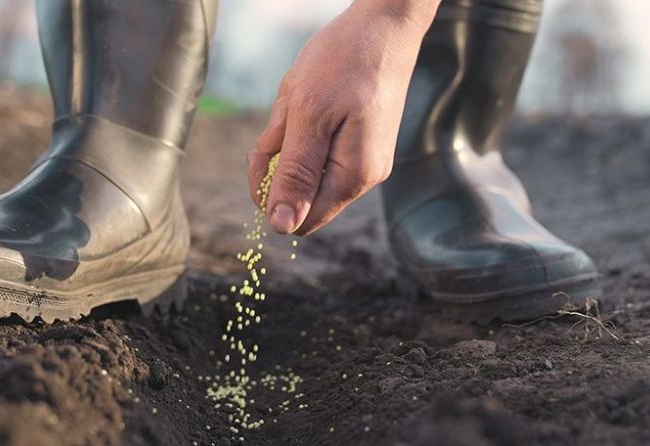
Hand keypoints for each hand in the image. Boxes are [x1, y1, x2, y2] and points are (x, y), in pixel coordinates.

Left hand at [248, 0, 439, 234]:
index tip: (263, 151)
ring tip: (302, 100)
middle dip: (279, 162)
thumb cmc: (346, 60)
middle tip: (282, 120)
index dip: (269, 194)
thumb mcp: (308, 115)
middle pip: (301, 197)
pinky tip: (313, 99)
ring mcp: (364, 161)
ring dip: (291, 139)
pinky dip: (305, 127)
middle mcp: (363, 177)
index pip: (298, 220)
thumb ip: (295, 174)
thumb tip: (281, 227)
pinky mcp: (361, 144)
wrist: (385, 23)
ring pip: (307, 170)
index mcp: (352, 177)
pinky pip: (319, 151)